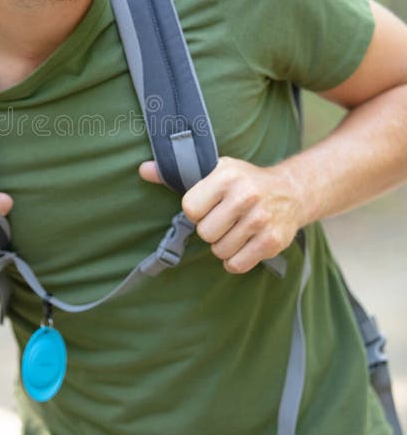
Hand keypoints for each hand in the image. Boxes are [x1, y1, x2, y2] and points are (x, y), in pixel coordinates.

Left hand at [139, 157, 300, 273]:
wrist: (290, 192)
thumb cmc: (243, 182)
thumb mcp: (213, 170)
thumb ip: (176, 174)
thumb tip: (143, 170)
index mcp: (227, 175)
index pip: (190, 209)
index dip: (196, 211)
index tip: (209, 205)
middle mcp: (246, 195)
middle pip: (205, 233)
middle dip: (211, 230)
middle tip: (224, 219)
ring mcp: (261, 219)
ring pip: (220, 250)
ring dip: (224, 245)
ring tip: (236, 230)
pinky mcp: (272, 241)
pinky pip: (236, 264)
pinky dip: (236, 260)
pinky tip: (244, 244)